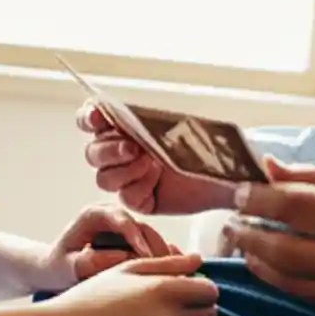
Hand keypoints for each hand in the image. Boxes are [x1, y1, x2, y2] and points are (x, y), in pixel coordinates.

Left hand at [37, 204, 178, 289]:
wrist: (59, 266)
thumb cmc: (60, 265)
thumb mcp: (66, 266)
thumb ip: (88, 262)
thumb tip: (120, 258)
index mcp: (94, 213)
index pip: (120, 219)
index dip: (135, 237)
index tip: (145, 256)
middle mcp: (113, 215)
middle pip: (141, 227)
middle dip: (154, 247)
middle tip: (166, 268)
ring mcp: (126, 225)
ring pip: (151, 236)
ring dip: (162, 253)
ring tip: (173, 272)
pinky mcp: (135, 237)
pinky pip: (153, 244)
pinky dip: (164, 255)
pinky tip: (177, 267)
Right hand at [41, 254, 218, 315]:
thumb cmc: (98, 293)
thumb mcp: (129, 268)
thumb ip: (168, 263)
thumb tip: (198, 259)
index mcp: (164, 290)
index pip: (210, 290)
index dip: (202, 286)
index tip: (187, 285)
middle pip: (209, 313)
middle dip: (199, 305)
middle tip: (177, 300)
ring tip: (163, 312)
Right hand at [78, 101, 234, 214]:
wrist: (226, 176)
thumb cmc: (203, 145)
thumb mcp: (185, 124)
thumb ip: (160, 118)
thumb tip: (147, 116)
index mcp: (123, 127)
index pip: (90, 119)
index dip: (88, 116)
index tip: (97, 115)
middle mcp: (120, 152)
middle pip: (93, 153)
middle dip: (109, 149)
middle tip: (133, 147)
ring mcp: (128, 178)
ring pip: (104, 178)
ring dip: (124, 170)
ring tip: (151, 163)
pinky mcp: (138, 200)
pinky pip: (126, 197)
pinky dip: (138, 188)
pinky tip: (156, 181)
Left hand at [223, 158, 314, 315]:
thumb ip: (313, 177)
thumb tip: (268, 167)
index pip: (295, 206)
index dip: (259, 198)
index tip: (238, 192)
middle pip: (284, 246)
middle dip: (249, 231)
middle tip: (230, 218)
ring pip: (287, 276)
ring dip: (257, 257)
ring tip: (241, 239)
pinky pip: (302, 294)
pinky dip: (277, 277)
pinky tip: (264, 262)